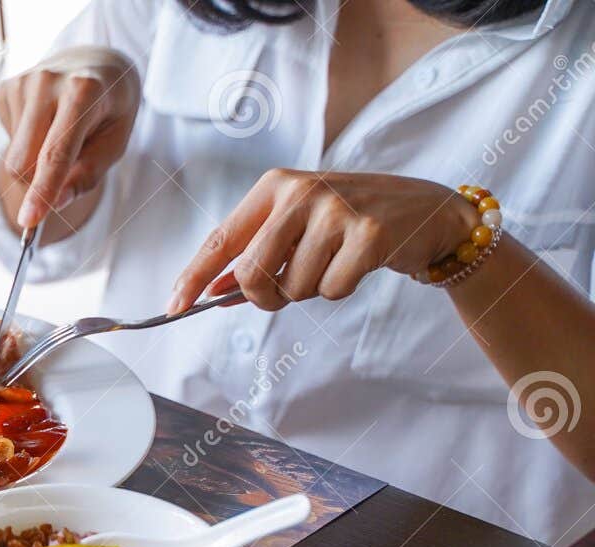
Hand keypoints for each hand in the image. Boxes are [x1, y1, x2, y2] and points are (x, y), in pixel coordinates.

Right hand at [0, 58, 138, 230]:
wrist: (94, 62)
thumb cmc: (109, 109)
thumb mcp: (116, 143)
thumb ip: (88, 175)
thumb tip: (56, 204)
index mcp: (84, 90)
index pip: (56, 153)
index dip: (42, 190)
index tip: (28, 221)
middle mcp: (47, 81)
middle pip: (23, 163)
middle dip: (37, 183)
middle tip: (66, 169)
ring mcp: (22, 82)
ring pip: (12, 158)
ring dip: (34, 162)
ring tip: (59, 133)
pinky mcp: (5, 89)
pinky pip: (7, 142)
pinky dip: (25, 144)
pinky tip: (44, 122)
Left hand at [167, 170, 477, 313]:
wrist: (426, 210)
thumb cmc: (350, 222)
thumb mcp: (296, 227)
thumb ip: (253, 256)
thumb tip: (209, 293)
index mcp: (274, 186)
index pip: (221, 240)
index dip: (194, 277)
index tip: (174, 307)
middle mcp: (301, 191)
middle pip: (252, 274)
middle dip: (264, 297)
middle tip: (285, 290)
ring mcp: (336, 209)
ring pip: (293, 287)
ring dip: (309, 290)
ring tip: (334, 261)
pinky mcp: (369, 233)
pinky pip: (330, 291)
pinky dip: (340, 290)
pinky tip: (358, 264)